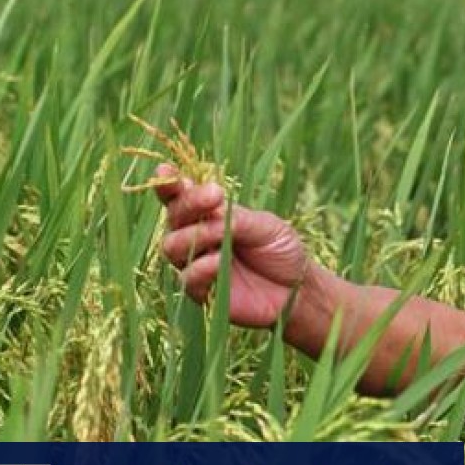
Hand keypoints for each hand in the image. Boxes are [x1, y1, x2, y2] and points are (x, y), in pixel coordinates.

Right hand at [153, 164, 310, 327]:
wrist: (298, 288)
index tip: (166, 172)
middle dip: (189, 203)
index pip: (180, 196)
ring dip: (193, 235)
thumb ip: (238, 219)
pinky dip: (199, 268)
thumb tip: (211, 213)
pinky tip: (217, 260)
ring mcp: (196, 264)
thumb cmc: (281, 250)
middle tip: (215, 195)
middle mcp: (196, 237)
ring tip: (221, 234)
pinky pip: (187, 279)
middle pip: (174, 217)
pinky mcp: (201, 292)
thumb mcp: (267, 226)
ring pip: (171, 247)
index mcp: (209, 214)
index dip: (169, 184)